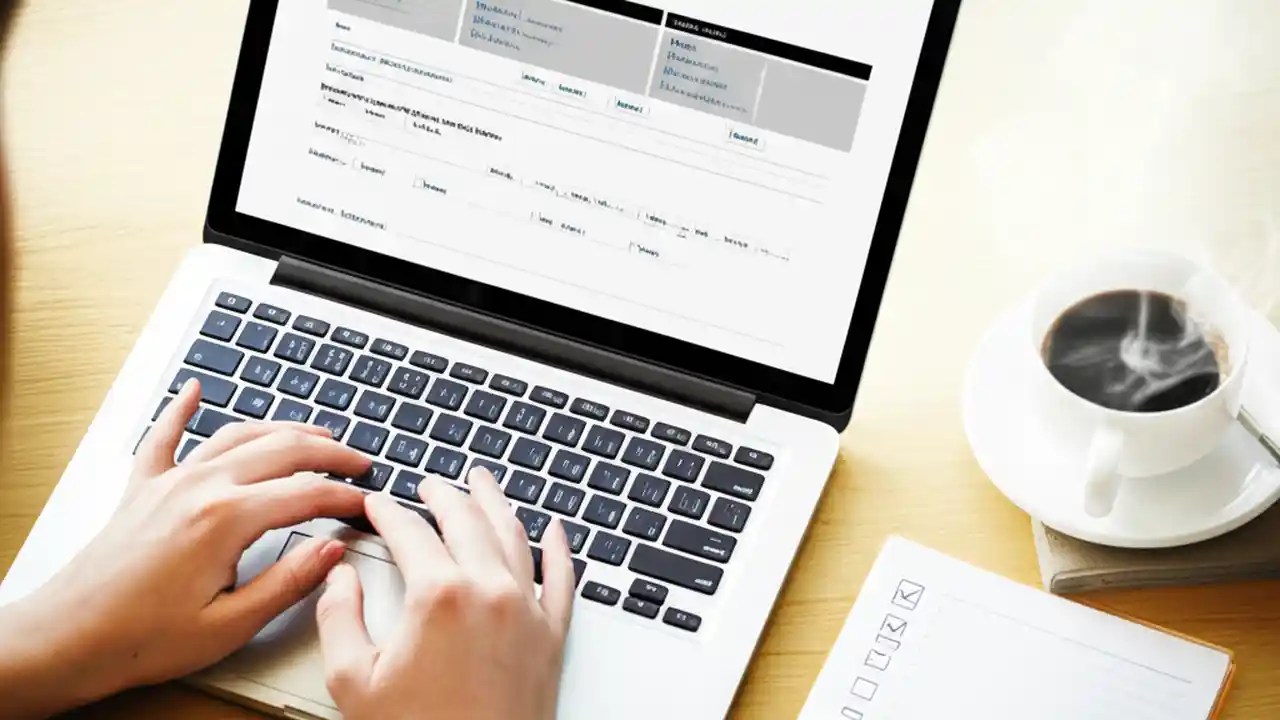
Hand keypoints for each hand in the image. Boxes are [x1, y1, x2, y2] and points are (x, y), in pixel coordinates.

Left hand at [0, 380, 371, 717]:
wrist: (68, 640)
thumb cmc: (141, 639)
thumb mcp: (230, 624)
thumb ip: (288, 582)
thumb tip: (332, 551)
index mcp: (226, 520)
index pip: (306, 494)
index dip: (345, 496)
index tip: (367, 503)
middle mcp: (200, 488)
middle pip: (281, 451)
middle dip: (329, 453)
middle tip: (359, 461)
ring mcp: (170, 482)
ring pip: (237, 436)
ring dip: (282, 430)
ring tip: (315, 434)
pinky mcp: (143, 490)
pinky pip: (165, 437)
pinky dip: (181, 409)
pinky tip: (193, 391)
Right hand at [317, 469, 574, 719]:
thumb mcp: (354, 682)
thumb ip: (339, 619)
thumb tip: (338, 578)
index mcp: (439, 595)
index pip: (409, 531)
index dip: (388, 511)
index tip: (377, 503)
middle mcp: (489, 590)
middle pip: (466, 518)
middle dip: (443, 493)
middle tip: (429, 483)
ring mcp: (527, 609)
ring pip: (514, 535)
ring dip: (495, 502)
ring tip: (482, 483)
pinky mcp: (552, 634)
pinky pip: (562, 577)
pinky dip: (559, 548)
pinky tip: (555, 530)